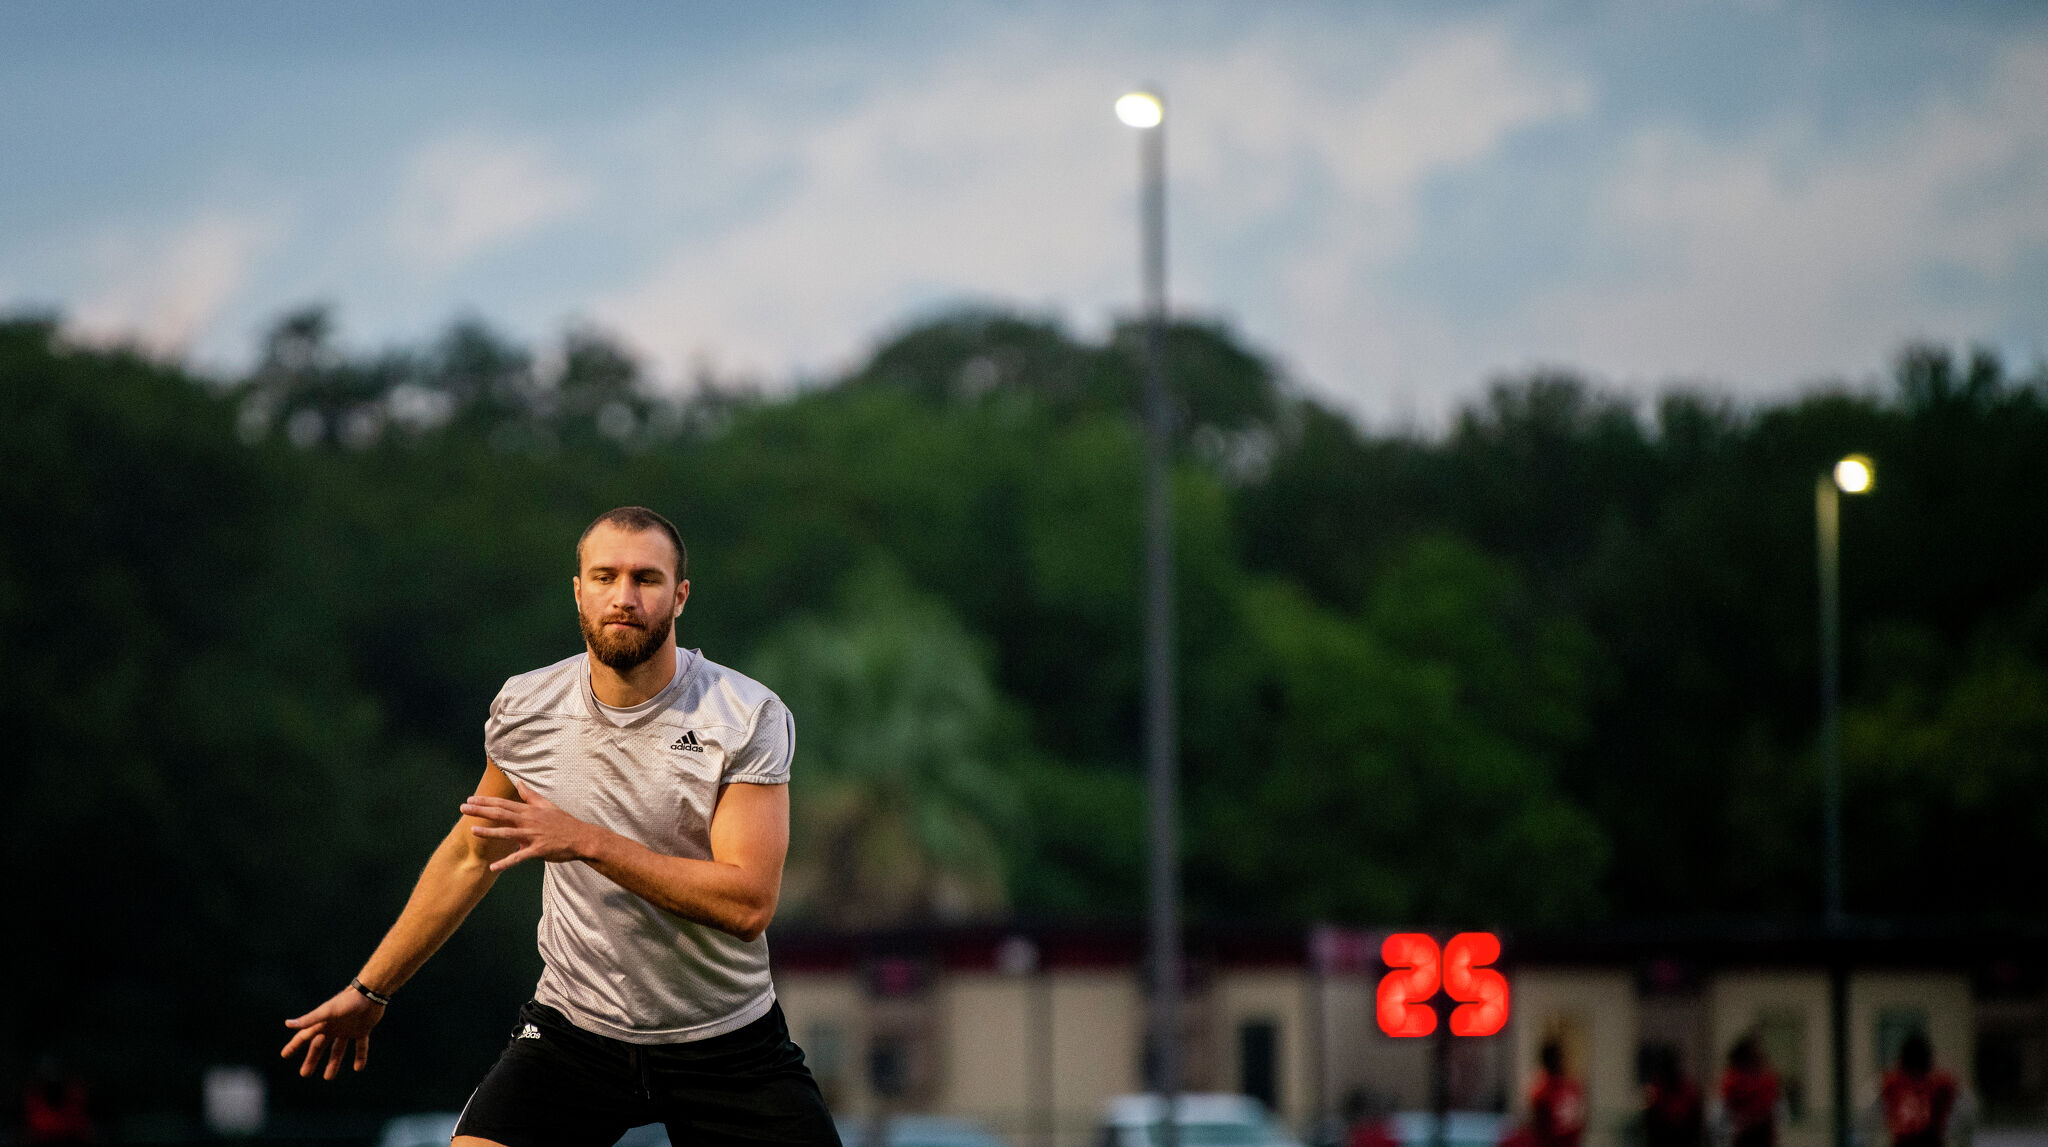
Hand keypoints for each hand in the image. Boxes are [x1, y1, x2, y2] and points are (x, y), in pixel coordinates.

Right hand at [280, 986, 382, 1079]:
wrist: (371, 993)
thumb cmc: (347, 1002)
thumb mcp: (327, 1012)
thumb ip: (309, 1020)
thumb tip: (287, 1023)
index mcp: (323, 1023)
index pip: (304, 1037)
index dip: (294, 1045)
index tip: (284, 1055)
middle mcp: (334, 1027)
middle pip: (319, 1046)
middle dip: (312, 1059)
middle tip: (305, 1074)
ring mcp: (348, 1029)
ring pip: (338, 1049)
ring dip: (333, 1063)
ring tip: (328, 1077)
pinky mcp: (363, 1030)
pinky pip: (360, 1046)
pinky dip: (360, 1057)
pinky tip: (359, 1068)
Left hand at [462, 781, 606, 871]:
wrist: (581, 838)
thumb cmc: (564, 822)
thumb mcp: (547, 805)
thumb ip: (531, 795)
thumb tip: (519, 783)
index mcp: (529, 811)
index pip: (503, 804)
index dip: (486, 801)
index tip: (470, 800)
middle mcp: (528, 821)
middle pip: (501, 814)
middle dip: (481, 811)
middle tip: (463, 808)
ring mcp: (533, 836)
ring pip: (507, 833)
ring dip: (489, 832)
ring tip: (472, 831)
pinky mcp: (538, 850)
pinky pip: (519, 857)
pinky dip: (506, 863)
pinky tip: (492, 867)